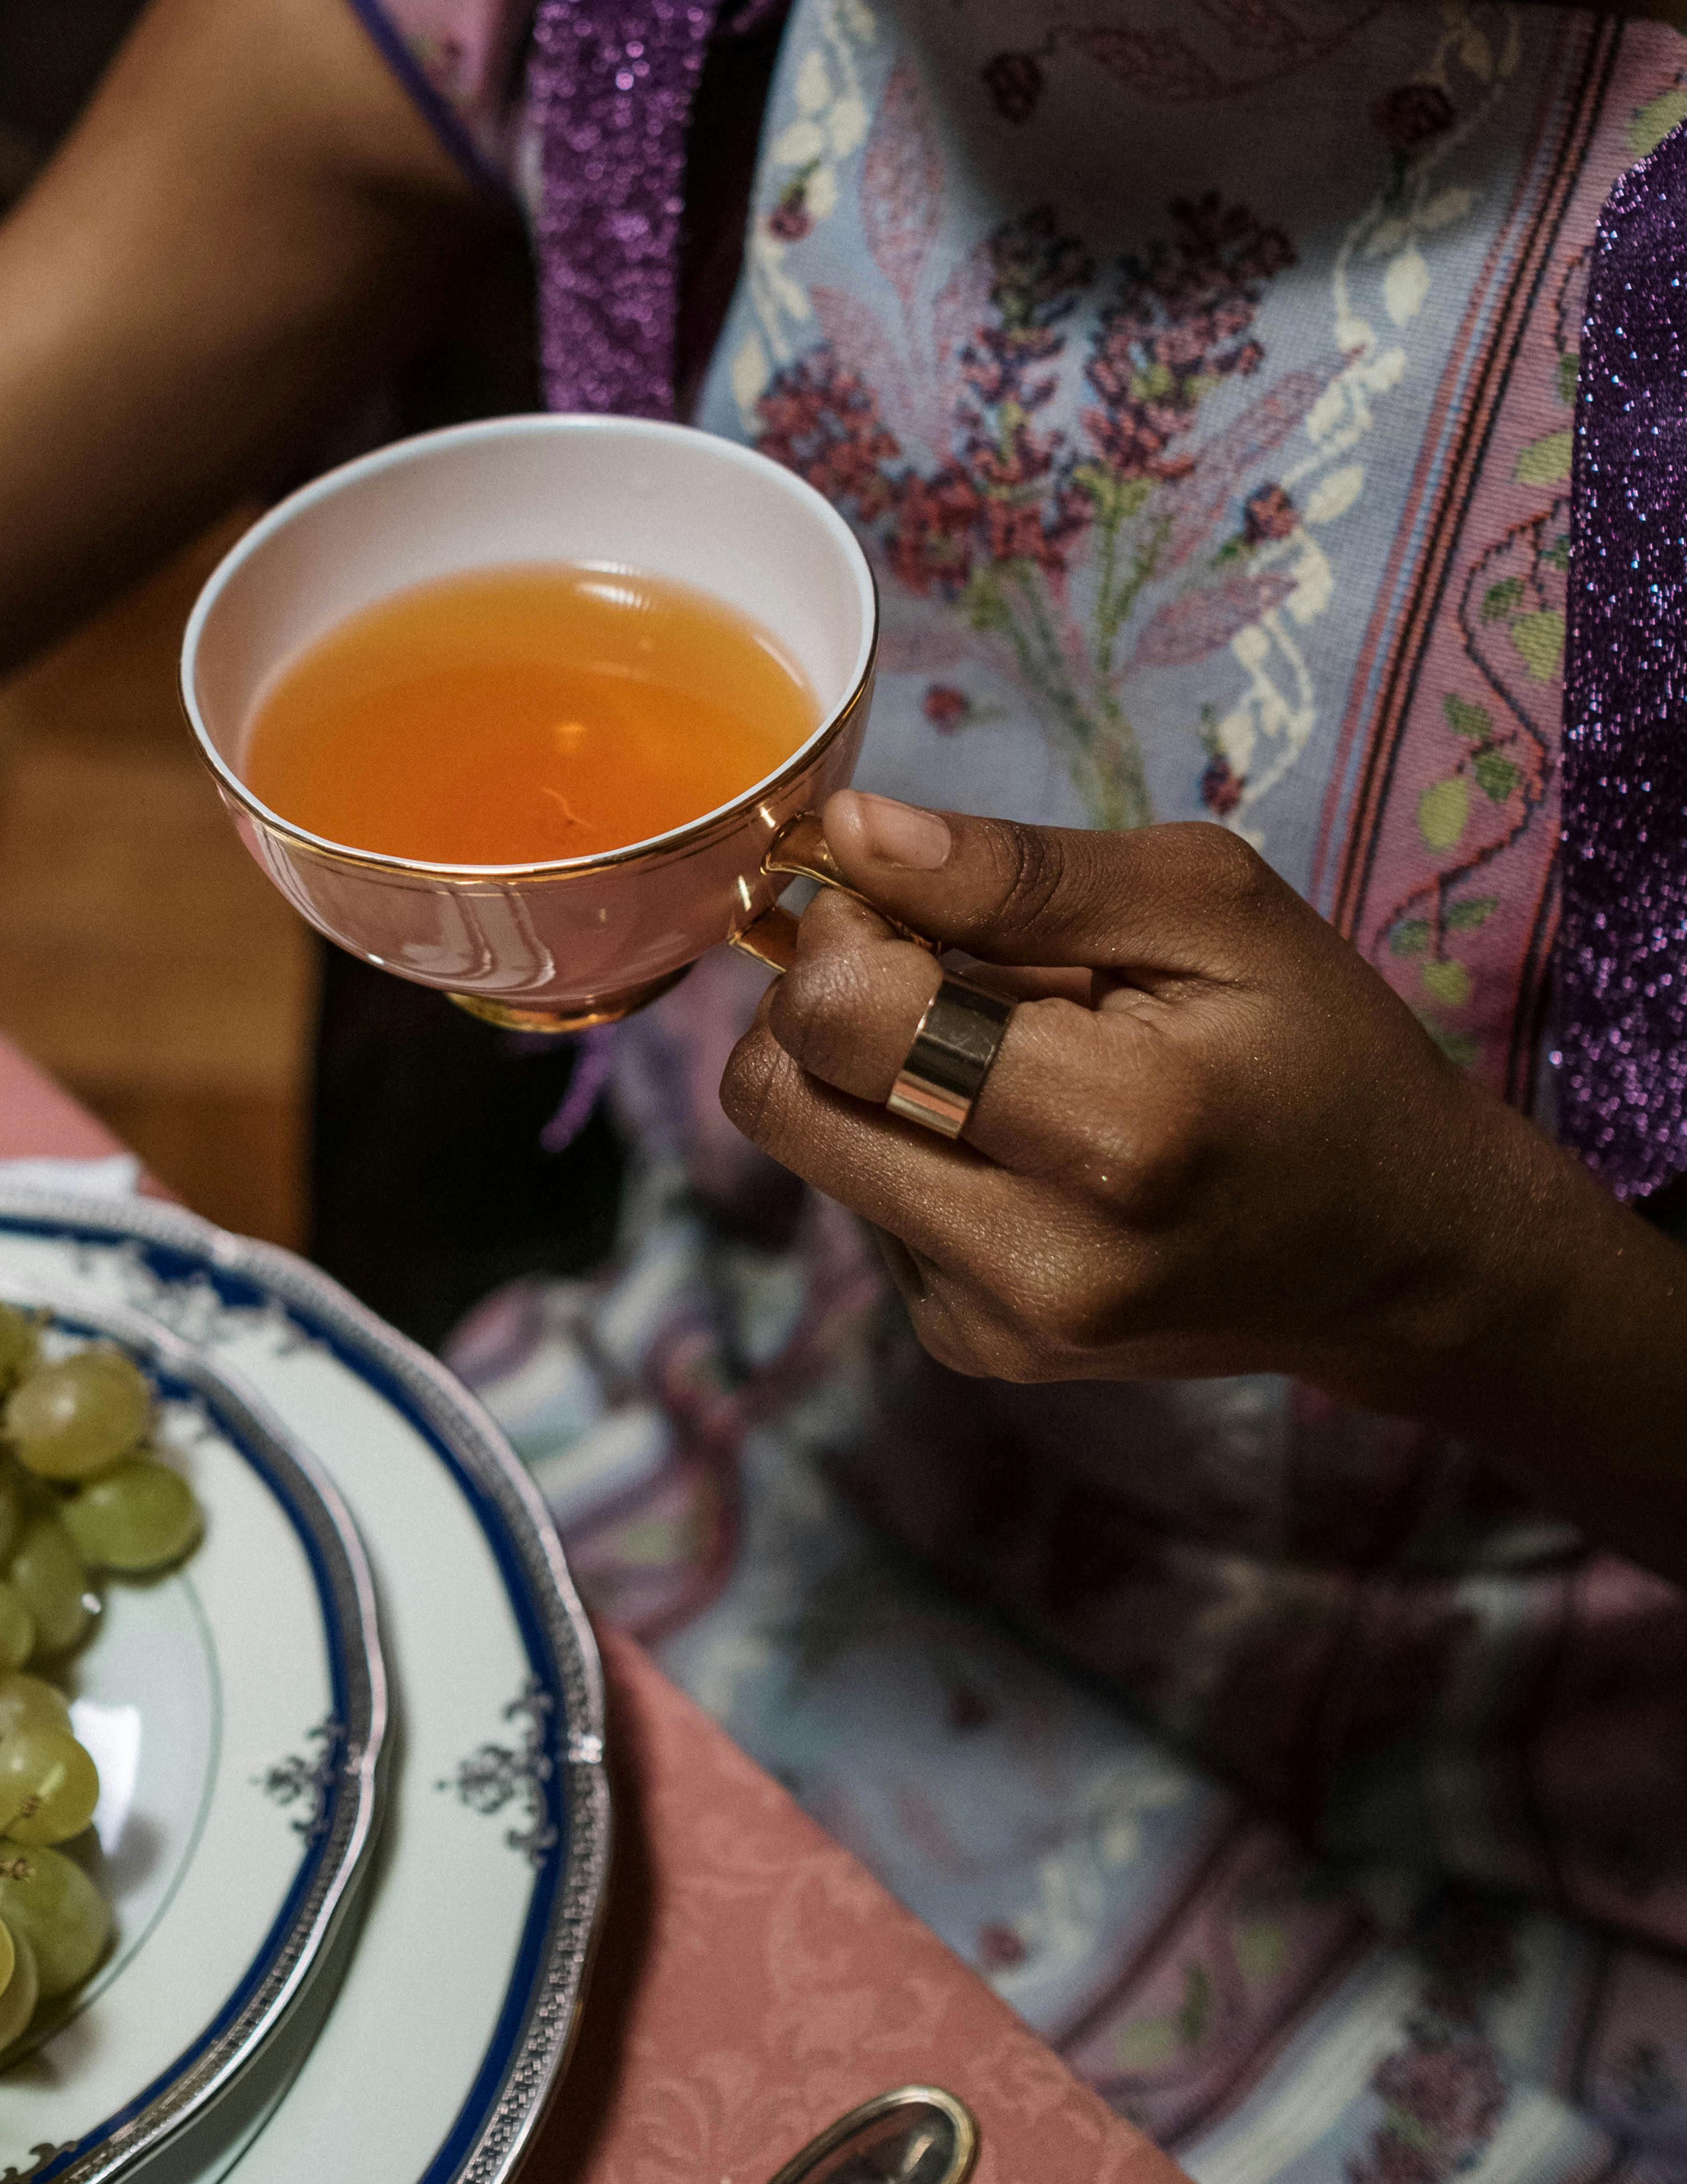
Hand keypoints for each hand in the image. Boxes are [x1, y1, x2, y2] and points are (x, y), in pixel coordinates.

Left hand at [720, 792, 1632, 1416]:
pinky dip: (912, 1140)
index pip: (839, 1015)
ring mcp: (997, 1323)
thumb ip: (1018, 871)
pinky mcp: (977, 1348)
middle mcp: (1036, 1258)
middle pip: (779, 1093)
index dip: (848, 926)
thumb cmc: (1322, 1052)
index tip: (922, 903)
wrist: (1404, 1256)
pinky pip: (862, 1203)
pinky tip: (1023, 1130)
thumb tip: (849, 834)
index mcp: (1116, 1132)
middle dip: (826, 997)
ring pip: (805, 1143)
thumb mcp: (1213, 908)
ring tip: (1010, 1054)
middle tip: (940, 964)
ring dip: (871, 1070)